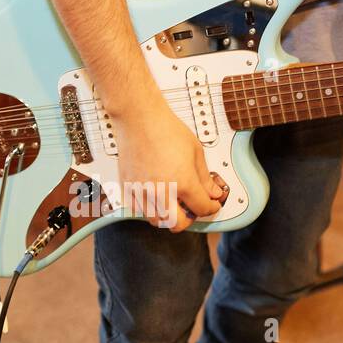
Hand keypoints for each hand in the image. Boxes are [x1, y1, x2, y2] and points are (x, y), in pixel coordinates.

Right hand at [111, 95, 224, 232]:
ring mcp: (143, 191)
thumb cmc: (165, 129)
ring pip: (157, 221)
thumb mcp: (196, 151)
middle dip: (189, 220)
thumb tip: (213, 192)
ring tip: (173, 205)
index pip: (202, 208)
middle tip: (192, 210)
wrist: (139, 118)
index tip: (212, 204)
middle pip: (178, 224)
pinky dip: (149, 210)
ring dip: (168, 217)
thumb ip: (205, 177)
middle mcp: (162, 190)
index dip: (211, 208)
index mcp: (183, 182)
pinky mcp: (129, 187)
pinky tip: (155, 200)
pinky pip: (138, 210)